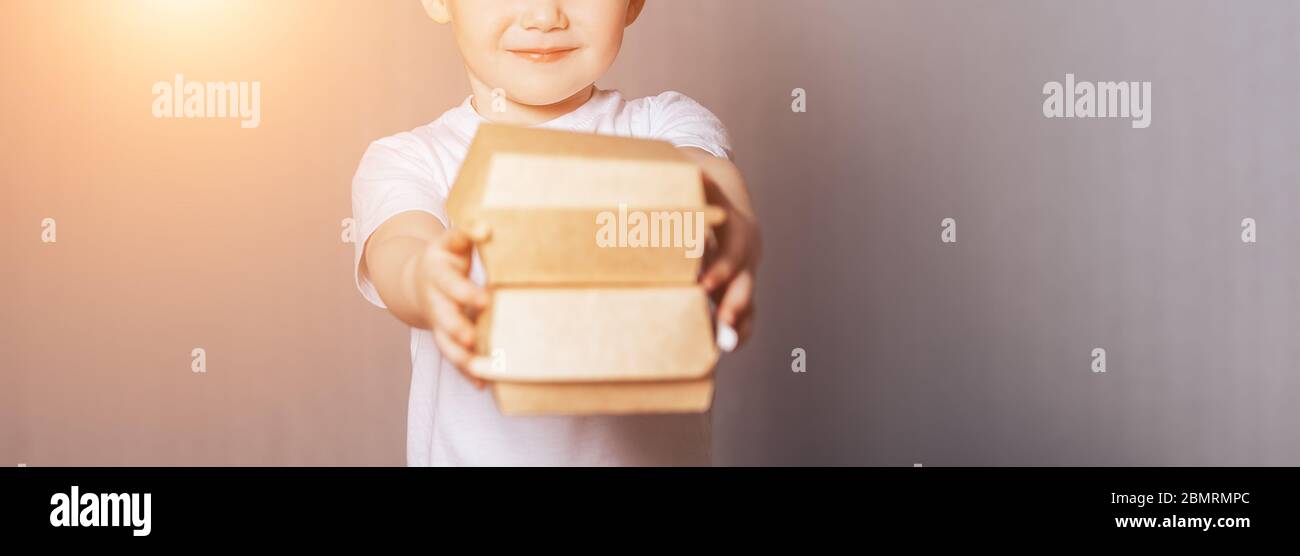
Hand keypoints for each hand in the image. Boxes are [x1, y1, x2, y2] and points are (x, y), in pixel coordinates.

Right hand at [411, 227, 489, 387]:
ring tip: (478, 368)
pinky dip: (466, 371)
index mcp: (436, 271)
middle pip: (444, 316)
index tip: (486, 300)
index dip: (466, 292)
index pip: (450, 283)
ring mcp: (437, 320)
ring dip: (460, 357)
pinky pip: (453, 355)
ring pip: (444, 342)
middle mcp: (434, 299)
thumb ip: (467, 232)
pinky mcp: (444, 337)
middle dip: (457, 329)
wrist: (420, 277)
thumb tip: (485, 227)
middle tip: (473, 339)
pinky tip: (482, 383)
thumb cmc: (447, 255)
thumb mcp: (452, 239)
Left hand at [698, 165, 759, 351]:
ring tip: (726, 344)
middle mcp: (745, 247)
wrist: (723, 188)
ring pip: (747, 296)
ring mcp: (745, 267)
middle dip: (734, 301)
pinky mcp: (738, 282)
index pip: (734, 247)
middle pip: (745, 276)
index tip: (705, 284)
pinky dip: (738, 326)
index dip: (722, 266)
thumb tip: (679, 175)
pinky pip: (744, 308)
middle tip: (721, 322)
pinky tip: (726, 345)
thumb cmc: (698, 183)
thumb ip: (688, 179)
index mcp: (736, 223)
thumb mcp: (692, 175)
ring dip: (738, 321)